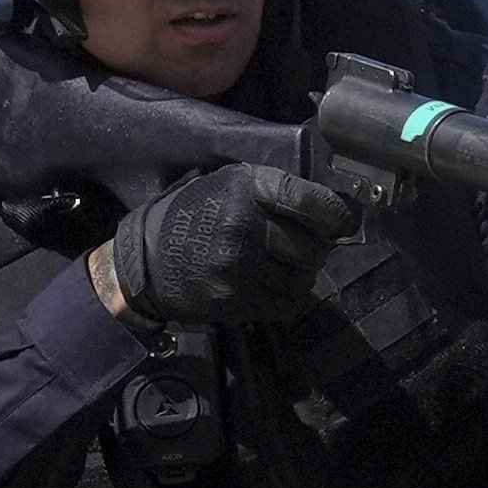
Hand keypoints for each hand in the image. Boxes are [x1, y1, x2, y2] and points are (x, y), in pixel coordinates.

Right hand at [101, 164, 350, 326]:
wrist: (143, 260)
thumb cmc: (190, 215)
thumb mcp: (224, 184)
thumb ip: (272, 191)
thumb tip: (332, 204)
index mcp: (245, 188)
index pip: (312, 201)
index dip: (337, 214)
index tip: (343, 221)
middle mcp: (244, 224)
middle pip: (313, 246)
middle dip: (315, 249)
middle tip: (301, 247)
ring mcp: (239, 265)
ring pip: (302, 277)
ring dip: (299, 274)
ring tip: (279, 265)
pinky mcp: (235, 298)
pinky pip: (286, 303)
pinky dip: (286, 297)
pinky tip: (268, 284)